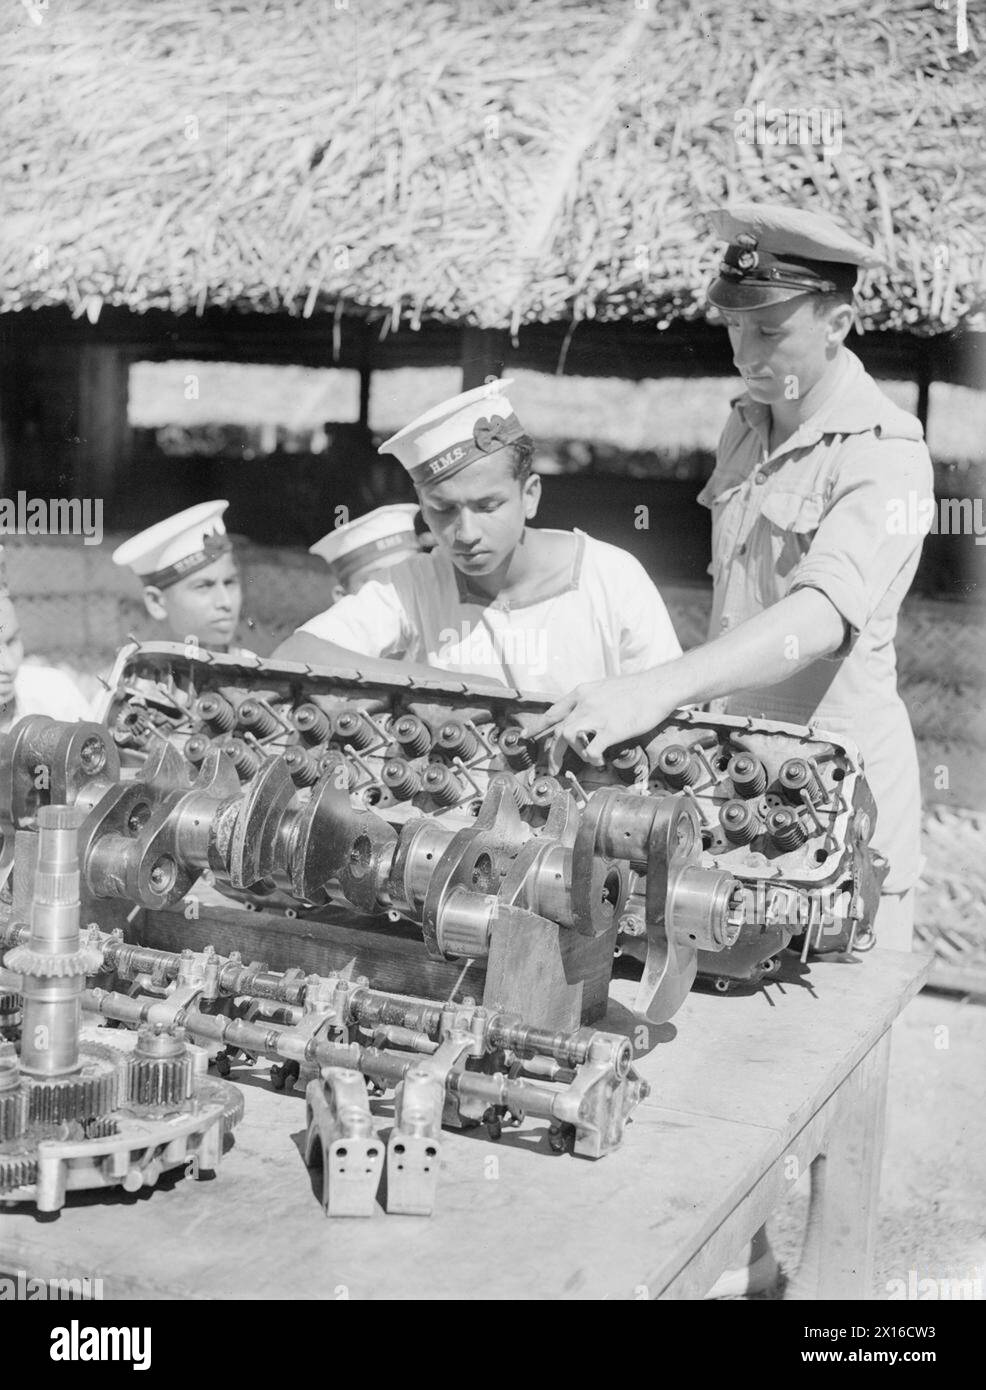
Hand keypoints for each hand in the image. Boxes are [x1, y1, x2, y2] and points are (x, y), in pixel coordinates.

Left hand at [527, 671, 678, 774]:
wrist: (658, 686)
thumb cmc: (637, 689)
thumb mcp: (606, 688)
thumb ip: (592, 701)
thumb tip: (586, 715)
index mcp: (582, 692)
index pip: (554, 710)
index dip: (538, 725)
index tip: (526, 735)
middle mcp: (585, 703)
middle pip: (559, 729)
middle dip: (554, 752)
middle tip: (554, 768)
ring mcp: (597, 716)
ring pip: (568, 735)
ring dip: (575, 752)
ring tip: (588, 758)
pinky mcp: (611, 729)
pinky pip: (591, 749)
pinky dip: (592, 758)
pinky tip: (600, 760)